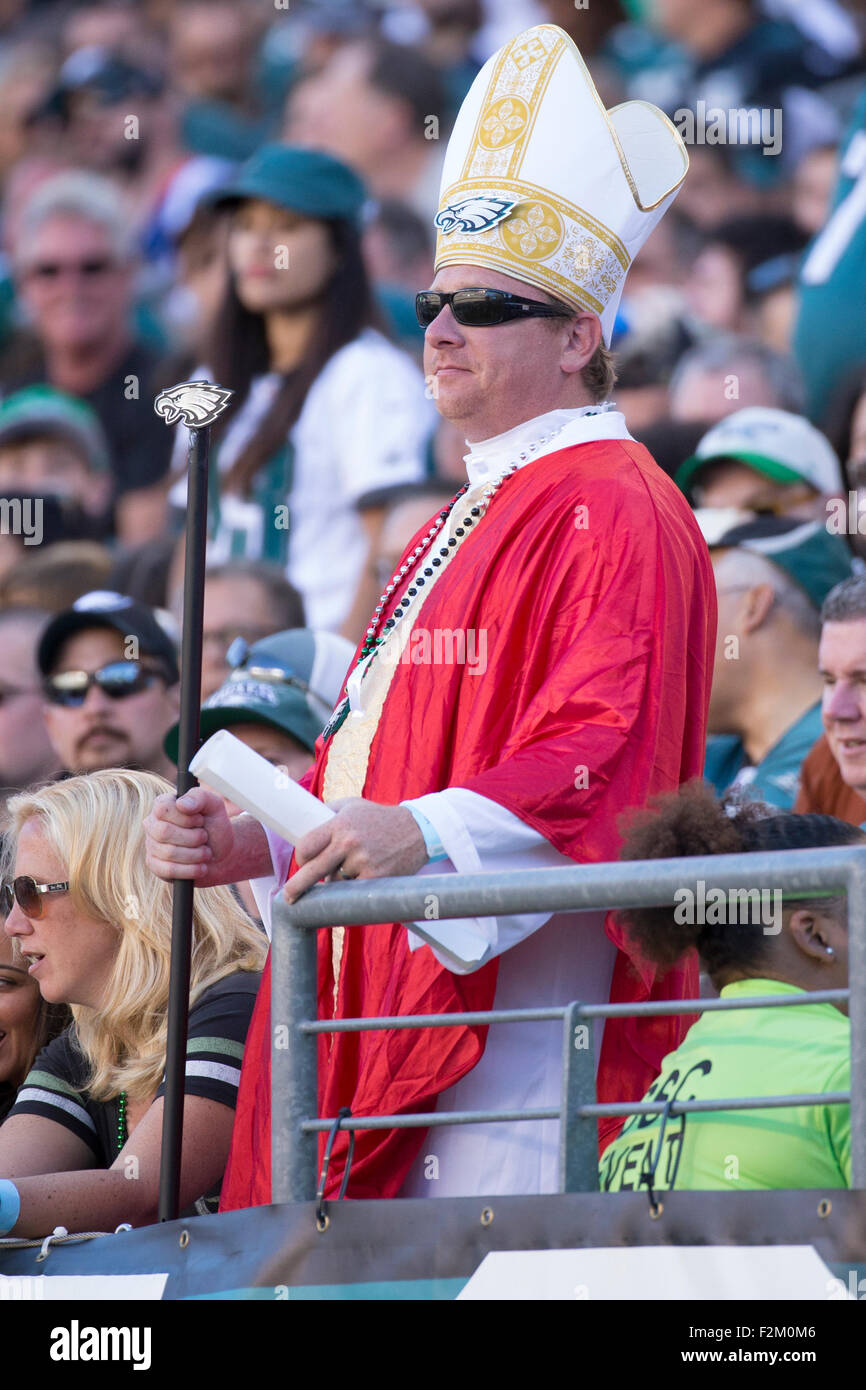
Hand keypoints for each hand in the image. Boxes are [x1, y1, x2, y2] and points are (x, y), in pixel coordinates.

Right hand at [144, 787, 236, 883]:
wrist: (222, 853)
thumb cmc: (215, 826)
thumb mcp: (214, 806)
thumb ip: (200, 797)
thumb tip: (181, 804)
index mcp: (163, 805)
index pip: (163, 809)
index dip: (186, 818)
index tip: (200, 821)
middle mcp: (153, 824)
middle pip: (163, 832)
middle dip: (193, 838)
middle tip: (205, 837)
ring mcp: (151, 845)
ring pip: (168, 853)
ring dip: (195, 855)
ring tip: (206, 852)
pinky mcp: (155, 866)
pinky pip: (168, 870)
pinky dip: (190, 870)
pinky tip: (201, 867)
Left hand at [283, 798, 427, 902]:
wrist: (417, 830)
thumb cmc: (379, 817)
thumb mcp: (352, 805)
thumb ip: (327, 813)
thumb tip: (303, 825)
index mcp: (339, 824)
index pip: (306, 845)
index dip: (301, 857)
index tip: (303, 862)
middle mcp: (348, 842)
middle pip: (312, 870)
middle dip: (297, 887)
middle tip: (287, 898)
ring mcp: (362, 861)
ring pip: (336, 882)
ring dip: (340, 879)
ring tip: (358, 863)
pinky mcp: (375, 878)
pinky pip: (353, 890)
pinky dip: (354, 886)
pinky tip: (365, 873)